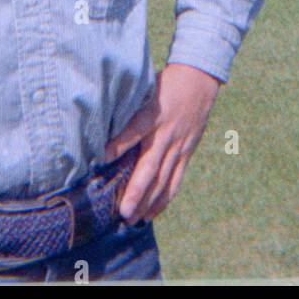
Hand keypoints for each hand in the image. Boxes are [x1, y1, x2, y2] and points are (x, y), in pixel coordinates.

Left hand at [104, 62, 220, 222]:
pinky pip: (175, 179)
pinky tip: (152, 213)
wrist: (199, 79)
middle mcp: (166, 133)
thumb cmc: (165, 83)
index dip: (120, 144)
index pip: (134, 130)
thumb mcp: (144, 88)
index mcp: (153, 113)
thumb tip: (99, 122)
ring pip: (163, 179)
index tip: (103, 158)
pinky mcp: (186, 153)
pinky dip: (164, 198)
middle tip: (123, 211)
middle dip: (136, 191)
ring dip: (148, 201)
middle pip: (150, 166)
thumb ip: (126, 107)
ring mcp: (178, 145)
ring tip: (133, 219)